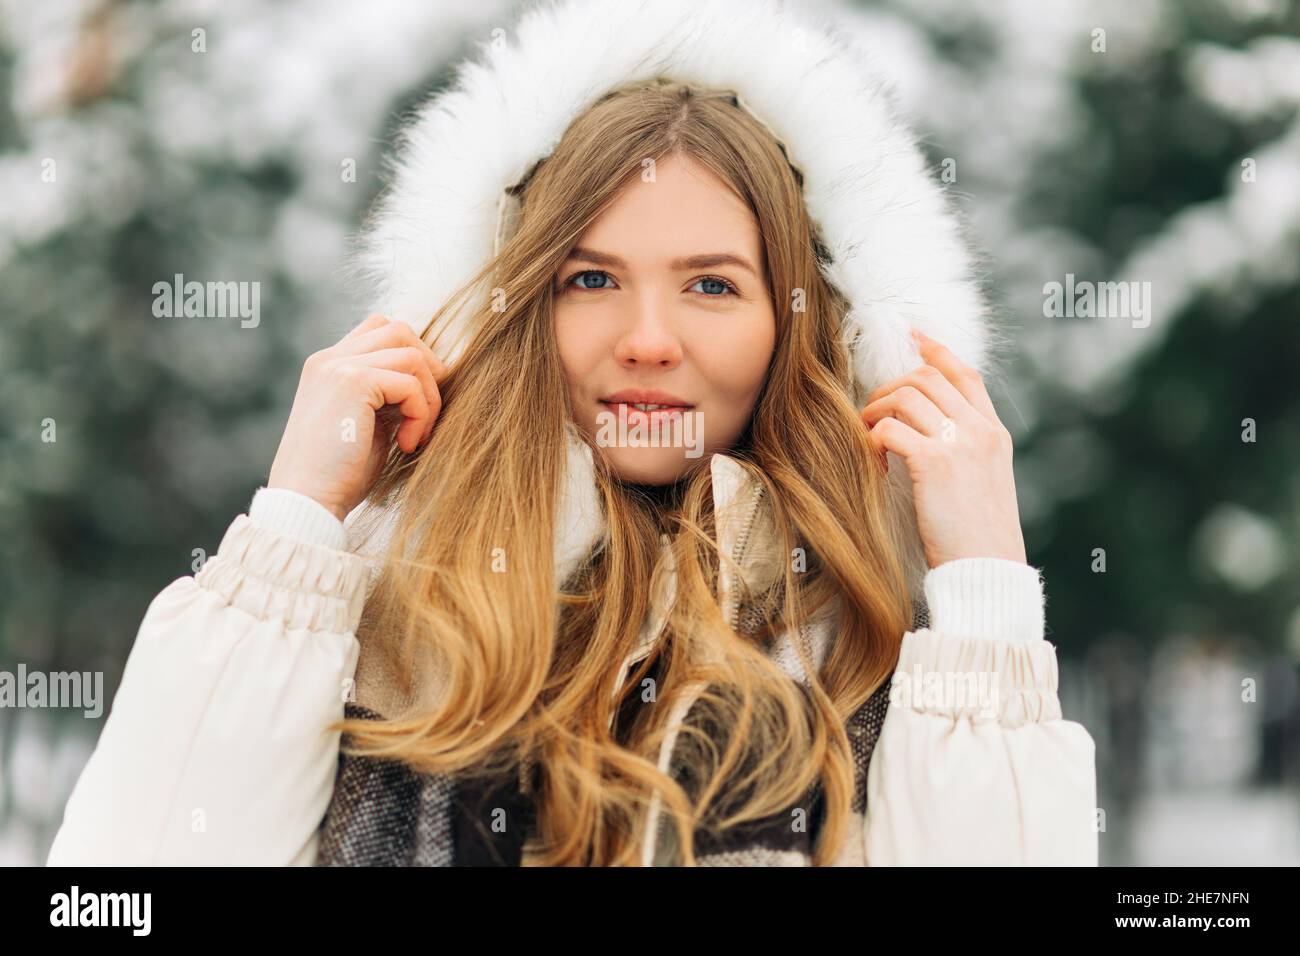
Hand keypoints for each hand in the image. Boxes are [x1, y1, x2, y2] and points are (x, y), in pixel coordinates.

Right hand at [267, 314, 447, 521]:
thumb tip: (430, 381)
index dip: (411, 358)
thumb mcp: (367, 425)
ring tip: (416, 436)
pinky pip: (410, 382)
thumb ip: (388, 396)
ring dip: (427, 397)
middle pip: (399, 330)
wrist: (307, 501)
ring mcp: (338, 366)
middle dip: (427, 370)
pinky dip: (420, 414)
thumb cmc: (338, 476)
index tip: (418, 403)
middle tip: (427, 414)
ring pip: (411, 354)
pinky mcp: (353, 382)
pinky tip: (406, 445)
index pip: (380, 331)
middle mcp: (330, 359)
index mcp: (328, 366)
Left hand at [859, 329, 1026, 568]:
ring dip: (875, 410)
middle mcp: (980, 430)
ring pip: (905, 396)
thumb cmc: (978, 537)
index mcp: (995, 433)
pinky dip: (872, 440)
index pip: (966, 374)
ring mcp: (959, 442)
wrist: (988, 569)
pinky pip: (889, 429)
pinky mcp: (934, 462)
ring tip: (866, 434)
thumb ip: (965, 451)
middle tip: (871, 409)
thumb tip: (926, 434)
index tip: (914, 336)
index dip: (937, 351)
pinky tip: (873, 462)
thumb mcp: (984, 483)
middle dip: (891, 385)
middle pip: (928, 378)